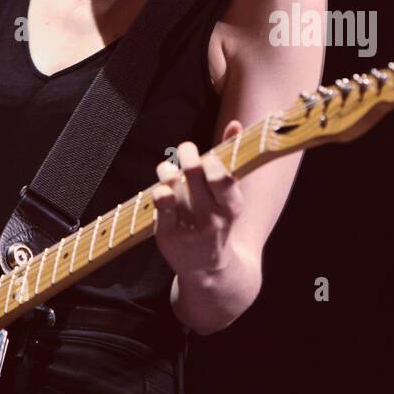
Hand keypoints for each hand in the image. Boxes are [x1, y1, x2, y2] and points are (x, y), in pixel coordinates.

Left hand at [152, 120, 246, 276]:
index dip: (213, 163)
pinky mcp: (169, 236)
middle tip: (186, 149)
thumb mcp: (229, 194)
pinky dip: (159, 192)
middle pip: (196, 175)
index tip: (208, 157)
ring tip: (168, 168)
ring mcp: (191, 229)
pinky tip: (161, 189)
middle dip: (188, 155)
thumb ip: (231, 158)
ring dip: (168, 170)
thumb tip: (234, 124)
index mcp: (232, 207)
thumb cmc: (217, 218)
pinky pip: (160, 207)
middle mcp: (213, 219)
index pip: (224, 179)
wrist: (208, 269)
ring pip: (173, 186)